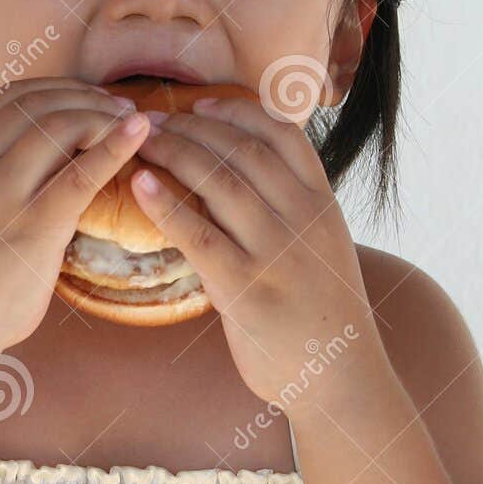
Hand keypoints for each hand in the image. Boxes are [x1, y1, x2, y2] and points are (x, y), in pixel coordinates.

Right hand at [0, 77, 148, 354]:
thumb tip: (41, 147)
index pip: (11, 96)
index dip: (58, 89)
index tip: (90, 98)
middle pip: (39, 103)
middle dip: (86, 97)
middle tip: (120, 108)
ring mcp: (0, 195)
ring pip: (60, 126)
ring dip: (103, 117)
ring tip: (134, 125)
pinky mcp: (32, 227)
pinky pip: (80, 174)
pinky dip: (114, 146)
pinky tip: (139, 134)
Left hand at [129, 95, 393, 415]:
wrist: (343, 378)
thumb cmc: (324, 317)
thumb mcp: (323, 250)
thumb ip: (293, 214)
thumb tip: (249, 182)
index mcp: (322, 205)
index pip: (283, 135)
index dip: (237, 113)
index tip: (200, 105)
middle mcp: (303, 219)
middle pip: (242, 150)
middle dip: (192, 127)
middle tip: (152, 120)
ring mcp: (276, 252)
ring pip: (219, 181)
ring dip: (173, 153)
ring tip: (138, 142)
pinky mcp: (246, 288)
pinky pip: (199, 234)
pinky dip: (165, 203)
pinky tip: (139, 184)